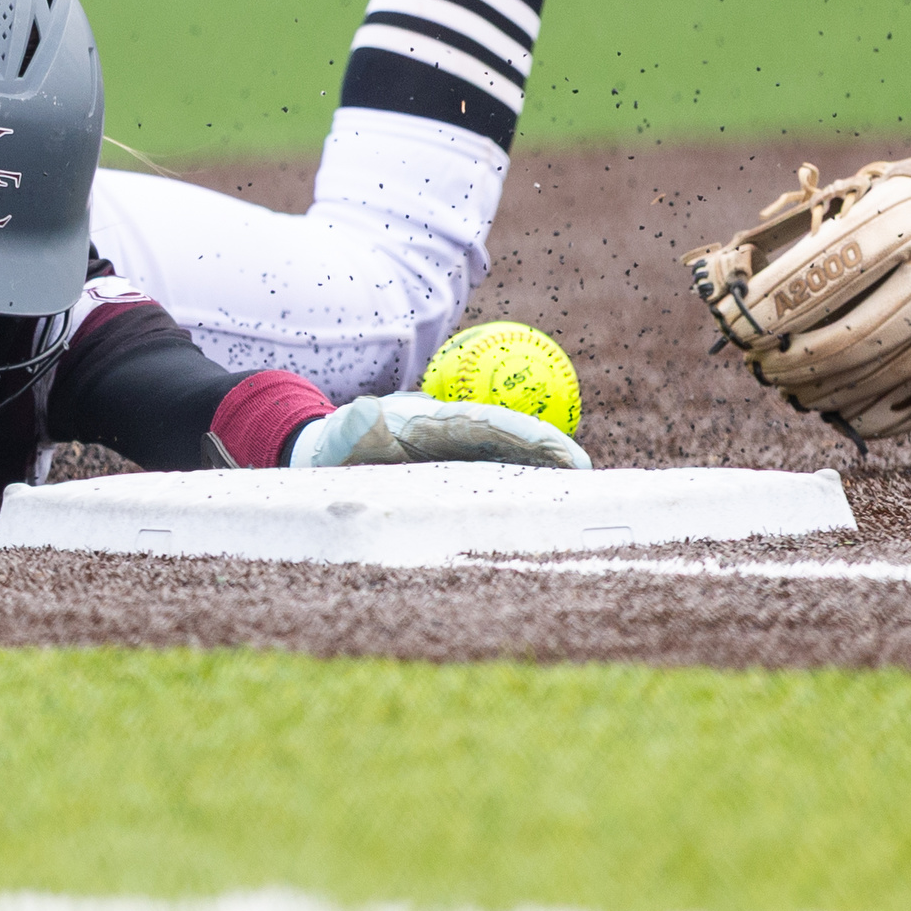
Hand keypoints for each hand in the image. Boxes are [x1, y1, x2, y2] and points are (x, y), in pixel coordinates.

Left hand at [287, 393, 590, 470]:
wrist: (325, 451)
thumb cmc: (333, 447)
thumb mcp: (340, 436)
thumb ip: (355, 427)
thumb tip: (364, 411)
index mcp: (434, 422)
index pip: (489, 426)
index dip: (525, 435)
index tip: (558, 449)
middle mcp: (452, 432)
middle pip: (509, 438)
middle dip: (547, 450)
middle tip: (586, 471)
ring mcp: (455, 449)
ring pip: (506, 454)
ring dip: (540, 467)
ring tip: (579, 486)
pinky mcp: (452, 467)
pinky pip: (492, 469)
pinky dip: (521, 479)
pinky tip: (543, 499)